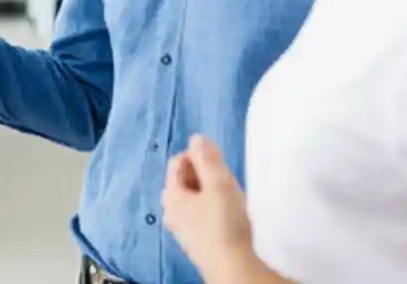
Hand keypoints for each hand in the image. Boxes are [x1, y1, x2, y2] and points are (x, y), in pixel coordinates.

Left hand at [162, 135, 256, 281]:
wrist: (235, 269)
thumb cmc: (225, 224)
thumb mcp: (219, 184)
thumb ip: (208, 158)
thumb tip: (196, 138)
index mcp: (171, 195)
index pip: (176, 162)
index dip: (197, 156)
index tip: (219, 163)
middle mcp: (171, 212)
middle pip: (183, 180)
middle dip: (203, 174)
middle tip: (225, 180)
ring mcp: (183, 229)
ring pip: (193, 199)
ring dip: (209, 192)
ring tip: (230, 197)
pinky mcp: (197, 242)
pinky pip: (200, 215)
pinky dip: (212, 209)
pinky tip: (229, 216)